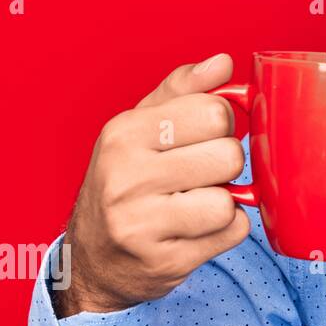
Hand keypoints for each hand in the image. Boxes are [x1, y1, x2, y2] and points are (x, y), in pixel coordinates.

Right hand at [55, 53, 250, 316]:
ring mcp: (141, 224)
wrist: (93, 260)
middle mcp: (126, 177)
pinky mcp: (165, 261)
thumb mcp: (141, 128)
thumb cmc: (126, 183)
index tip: (202, 136)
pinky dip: (226, 231)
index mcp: (124, 134)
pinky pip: (232, 233)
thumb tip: (223, 63)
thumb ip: (184, 91)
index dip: (221, 124)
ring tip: (196, 203)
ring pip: (229, 200)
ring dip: (225, 202)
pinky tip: (197, 229)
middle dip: (225, 165)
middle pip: (229, 156)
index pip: (214, 112)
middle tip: (200, 175)